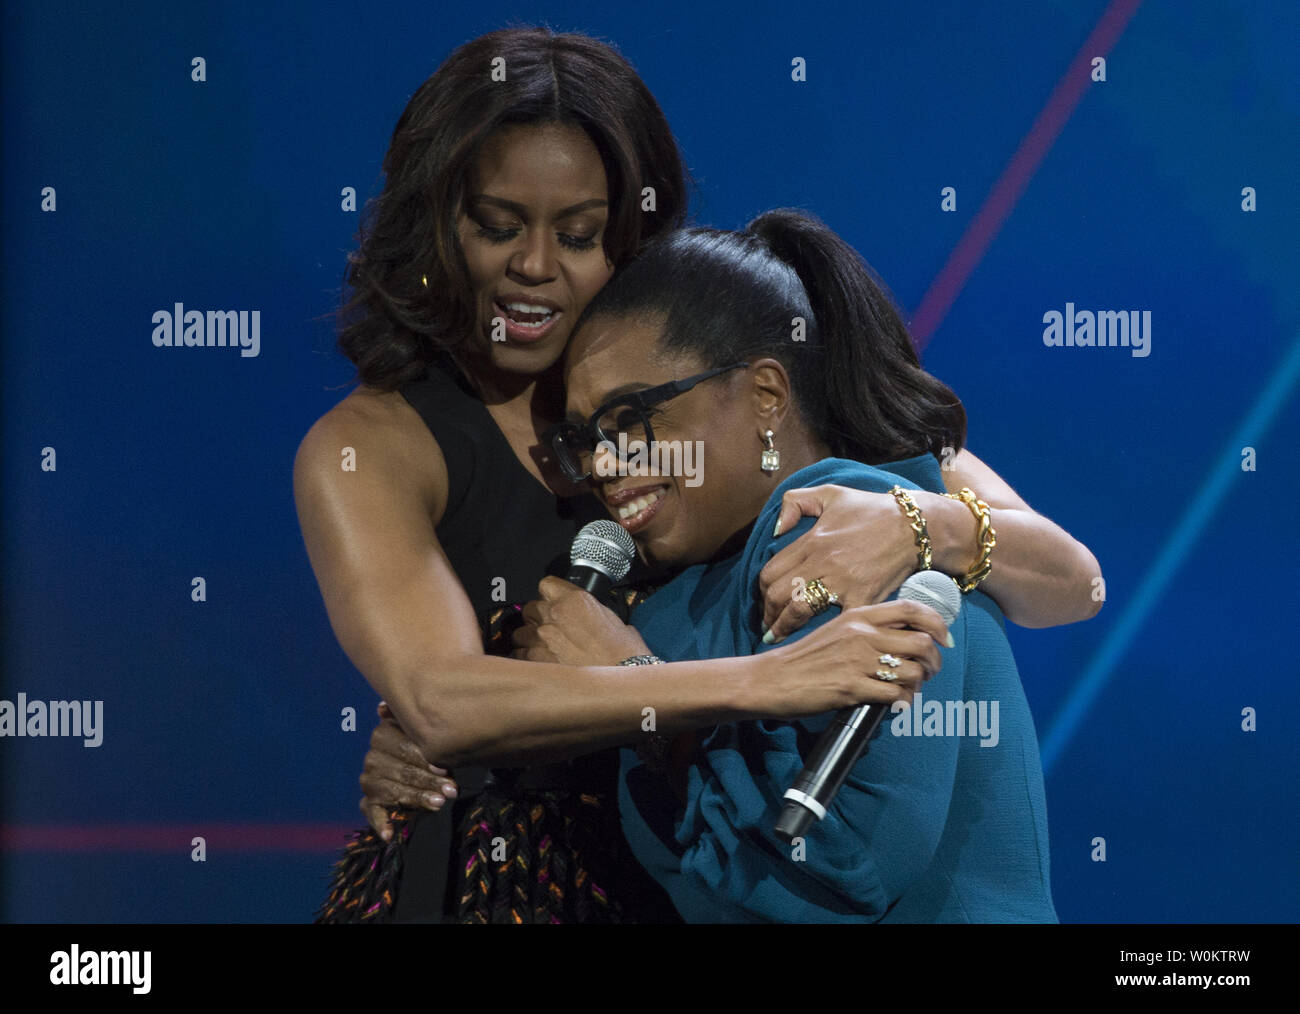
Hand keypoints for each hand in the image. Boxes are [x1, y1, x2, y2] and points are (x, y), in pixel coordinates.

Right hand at [359, 702, 458, 839]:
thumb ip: (414, 723)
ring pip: (392, 790)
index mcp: (384, 733)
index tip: (446, 770)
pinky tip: (388, 834)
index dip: (424, 759)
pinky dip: (380, 823)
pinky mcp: (369, 800)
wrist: (431, 771)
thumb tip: (382, 708)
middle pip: (400, 770)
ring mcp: (369, 780)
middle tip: (451, 789)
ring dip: (416, 798)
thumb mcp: (428, 735)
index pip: (404, 748)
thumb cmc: (433, 750)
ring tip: (439, 803)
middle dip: (428, 781)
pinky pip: (371, 811)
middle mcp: (373, 756)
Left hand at [511, 575, 650, 664]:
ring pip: (520, 633)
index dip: (550, 595)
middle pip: (530, 608)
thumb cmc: (624, 655)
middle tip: (552, 630)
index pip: (546, 584)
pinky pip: (519, 655)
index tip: (554, 603)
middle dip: (538, 618)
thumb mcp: (613, 621)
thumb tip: (584, 616)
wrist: (620, 683)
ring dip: (529, 640)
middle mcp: (554, 615)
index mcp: (575, 600)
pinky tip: (540, 665)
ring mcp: (541, 638)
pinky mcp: (534, 661)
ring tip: (545, 650)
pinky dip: (526, 660)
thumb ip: (590, 613)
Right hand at [751, 600, 952, 717]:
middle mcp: (862, 634)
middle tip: (928, 672)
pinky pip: (896, 696)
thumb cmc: (804, 657)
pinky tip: (897, 704)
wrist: (771, 678)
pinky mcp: (853, 688)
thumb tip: (902, 640)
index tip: (945, 640)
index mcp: (859, 615)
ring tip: (911, 690)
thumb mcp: (837, 631)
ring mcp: (858, 661)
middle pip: (922, 643)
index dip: (937, 623)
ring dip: (919, 685)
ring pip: (913, 671)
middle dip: (934, 661)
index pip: (912, 609)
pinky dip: (904, 702)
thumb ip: (868, 630)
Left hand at [759, 485, 917, 642]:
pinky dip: (823, 632)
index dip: (761, 590)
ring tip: (778, 636)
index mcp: (811, 540)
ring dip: (784, 627)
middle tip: (767, 624)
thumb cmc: (872, 509)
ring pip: (799, 611)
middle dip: (768, 612)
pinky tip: (815, 640)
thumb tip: (776, 528)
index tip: (763, 600)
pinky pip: (836, 621)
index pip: (771, 572)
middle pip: (779, 594)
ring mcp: (842, 582)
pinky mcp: (863, 598)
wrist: (914, 527)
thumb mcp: (830, 493)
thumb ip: (795, 502)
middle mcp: (822, 562)